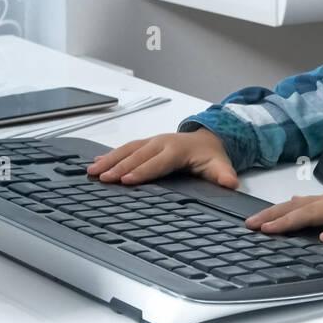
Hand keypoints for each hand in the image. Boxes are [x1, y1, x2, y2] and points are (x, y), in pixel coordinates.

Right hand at [85, 128, 239, 187]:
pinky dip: (109, 155)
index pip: (157, 162)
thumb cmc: (210, 155)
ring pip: (127, 150)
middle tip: (103, 178)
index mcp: (177, 150)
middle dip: (119, 167)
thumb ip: (223, 174)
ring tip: (91, 171)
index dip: (142, 171)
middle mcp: (161, 143)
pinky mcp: (144, 144)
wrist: (207, 139)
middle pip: (137, 156)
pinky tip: (95, 163)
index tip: (127, 179)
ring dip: (109, 160)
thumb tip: (230, 183)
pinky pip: (124, 148)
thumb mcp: (220, 165)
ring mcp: (151, 142)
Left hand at [244, 179, 322, 242]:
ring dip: (292, 220)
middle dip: (272, 216)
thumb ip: (316, 207)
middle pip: (296, 208)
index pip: (291, 206)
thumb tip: (292, 206)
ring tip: (273, 230)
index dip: (270, 213)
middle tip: (251, 226)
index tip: (249, 222)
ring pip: (314, 213)